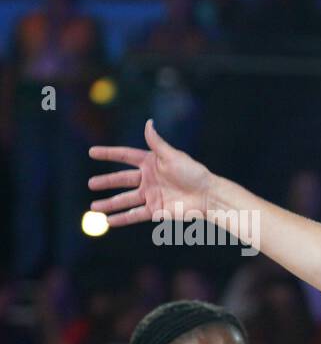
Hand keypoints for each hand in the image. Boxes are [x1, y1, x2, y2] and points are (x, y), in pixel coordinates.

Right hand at [87, 119, 213, 227]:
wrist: (207, 196)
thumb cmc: (193, 173)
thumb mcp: (172, 156)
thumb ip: (156, 142)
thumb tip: (148, 122)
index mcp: (151, 162)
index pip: (125, 156)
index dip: (109, 154)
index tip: (92, 152)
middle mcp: (149, 179)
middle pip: (122, 180)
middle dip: (106, 182)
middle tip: (90, 184)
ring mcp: (151, 196)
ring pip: (125, 200)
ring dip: (109, 204)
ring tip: (94, 207)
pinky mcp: (156, 211)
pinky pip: (135, 215)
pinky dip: (122, 218)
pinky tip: (109, 221)